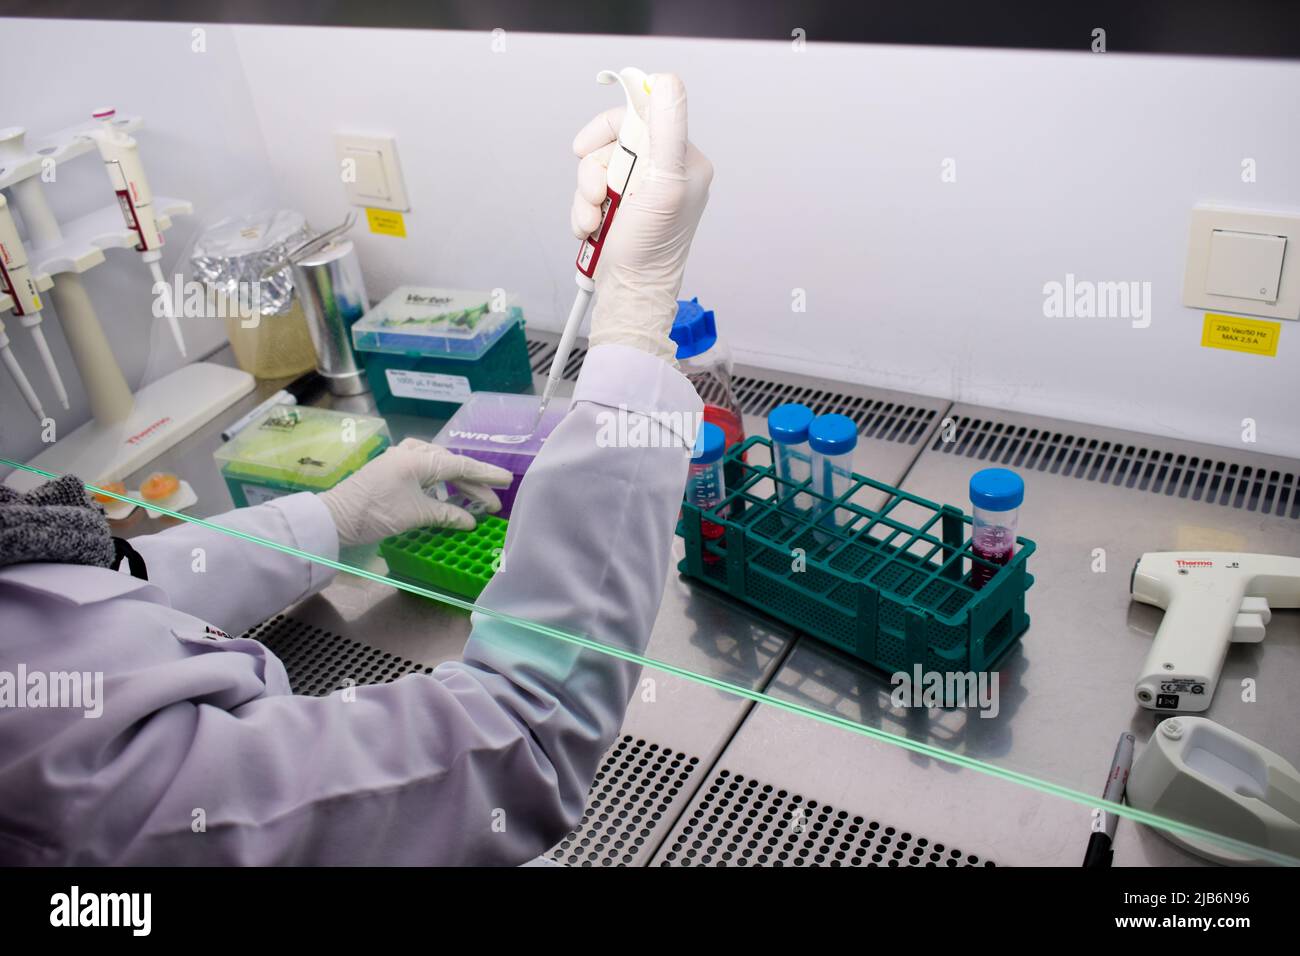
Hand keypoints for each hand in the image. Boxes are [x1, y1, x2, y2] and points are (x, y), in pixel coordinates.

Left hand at [319, 438, 512, 547]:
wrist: (334, 518)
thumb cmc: (376, 513)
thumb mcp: (417, 514)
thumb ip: (448, 514)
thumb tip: (471, 521)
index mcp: (419, 458)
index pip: (462, 465)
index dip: (487, 475)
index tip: (507, 480)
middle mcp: (411, 452)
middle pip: (451, 466)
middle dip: (474, 484)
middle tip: (493, 502)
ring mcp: (399, 459)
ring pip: (438, 467)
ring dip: (457, 483)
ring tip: (474, 499)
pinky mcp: (391, 469)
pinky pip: (424, 471)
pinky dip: (439, 483)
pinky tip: (446, 494)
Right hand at [570, 73, 712, 361]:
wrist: (628, 295)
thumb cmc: (650, 250)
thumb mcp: (662, 182)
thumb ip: (665, 129)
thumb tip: (664, 80)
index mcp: (684, 161)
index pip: (642, 117)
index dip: (607, 128)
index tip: (586, 147)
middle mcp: (665, 173)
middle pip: (612, 143)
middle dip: (595, 173)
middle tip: (600, 196)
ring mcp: (640, 192)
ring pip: (595, 168)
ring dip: (586, 196)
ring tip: (595, 221)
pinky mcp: (619, 209)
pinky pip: (588, 192)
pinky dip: (583, 211)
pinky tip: (593, 228)